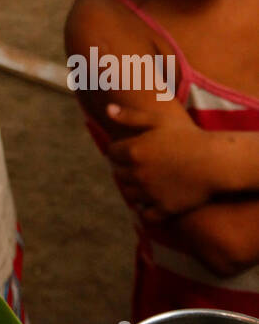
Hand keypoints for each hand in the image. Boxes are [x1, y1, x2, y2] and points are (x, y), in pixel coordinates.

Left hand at [105, 100, 220, 218]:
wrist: (215, 162)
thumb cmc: (188, 137)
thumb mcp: (159, 120)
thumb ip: (131, 116)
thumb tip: (108, 110)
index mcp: (133, 150)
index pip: (112, 152)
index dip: (119, 149)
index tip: (130, 148)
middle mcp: (137, 174)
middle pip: (118, 173)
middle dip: (125, 168)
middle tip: (139, 164)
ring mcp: (150, 193)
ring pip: (129, 194)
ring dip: (133, 188)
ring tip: (145, 181)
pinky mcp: (164, 208)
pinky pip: (146, 214)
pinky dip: (146, 209)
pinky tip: (153, 200)